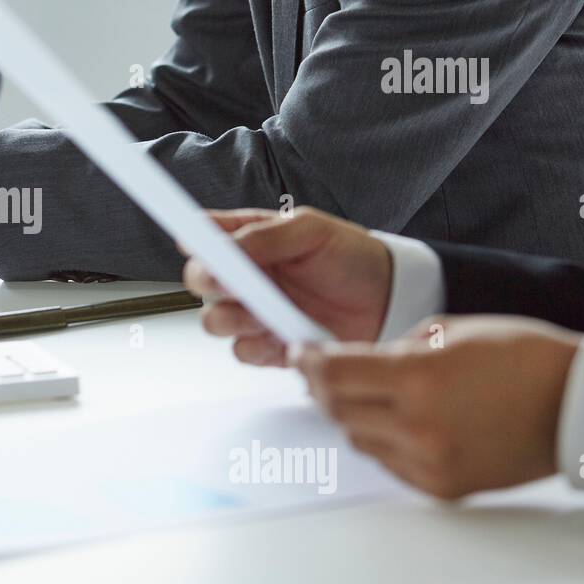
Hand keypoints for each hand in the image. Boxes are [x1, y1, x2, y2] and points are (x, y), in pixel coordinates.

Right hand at [183, 207, 391, 365]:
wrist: (390, 300)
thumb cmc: (353, 257)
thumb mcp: (310, 231)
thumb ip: (264, 236)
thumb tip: (223, 244)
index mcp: (249, 240)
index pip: (204, 237)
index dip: (193, 242)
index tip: (195, 246)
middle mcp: (246, 277)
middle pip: (199, 282)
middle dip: (208, 284)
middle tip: (229, 283)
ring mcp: (255, 313)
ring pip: (215, 321)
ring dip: (231, 318)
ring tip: (260, 313)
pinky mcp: (269, 346)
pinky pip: (243, 352)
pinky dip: (257, 346)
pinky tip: (280, 336)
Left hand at [294, 315, 581, 498]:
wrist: (577, 406)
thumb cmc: (524, 361)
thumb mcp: (451, 333)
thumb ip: (395, 349)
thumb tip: (354, 361)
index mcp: (417, 380)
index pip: (334, 374)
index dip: (309, 362)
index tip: (301, 354)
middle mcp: (417, 427)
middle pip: (337, 411)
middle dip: (322, 388)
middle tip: (318, 372)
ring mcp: (429, 462)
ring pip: (358, 440)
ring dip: (352, 415)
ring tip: (364, 394)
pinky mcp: (442, 487)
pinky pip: (389, 464)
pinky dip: (383, 441)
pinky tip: (397, 421)